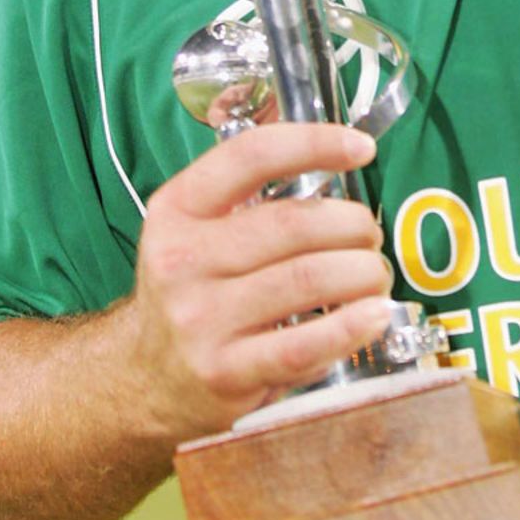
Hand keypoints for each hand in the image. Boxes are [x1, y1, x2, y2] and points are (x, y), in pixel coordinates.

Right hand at [128, 121, 391, 442]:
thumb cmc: (191, 289)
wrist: (143, 376)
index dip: (315, 144)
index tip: (362, 147)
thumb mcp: (194, 228)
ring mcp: (200, 319)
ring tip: (374, 273)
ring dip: (361, 272)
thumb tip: (338, 159)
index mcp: (178, 209)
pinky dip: (351, 325)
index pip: (252, 157)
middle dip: (352, 224)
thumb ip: (251, 194)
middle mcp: (182, 259)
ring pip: (307, 279)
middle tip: (369, 234)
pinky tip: (376, 313)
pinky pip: (302, 345)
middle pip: (292, 224)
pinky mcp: (224, 372)